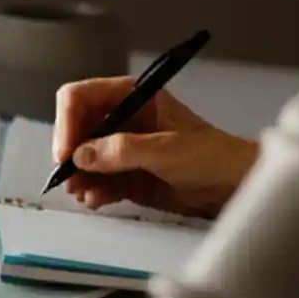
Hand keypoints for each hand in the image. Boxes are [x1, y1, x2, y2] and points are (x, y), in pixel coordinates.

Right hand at [53, 77, 258, 217]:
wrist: (233, 186)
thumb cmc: (208, 156)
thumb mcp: (166, 149)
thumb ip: (123, 150)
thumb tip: (81, 155)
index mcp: (130, 96)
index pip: (81, 97)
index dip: (67, 122)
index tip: (65, 153)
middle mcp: (120, 118)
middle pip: (75, 128)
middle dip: (70, 154)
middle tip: (70, 179)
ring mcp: (121, 148)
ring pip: (82, 158)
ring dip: (79, 177)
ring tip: (85, 195)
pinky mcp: (124, 175)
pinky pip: (96, 180)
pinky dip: (92, 191)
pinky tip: (97, 201)